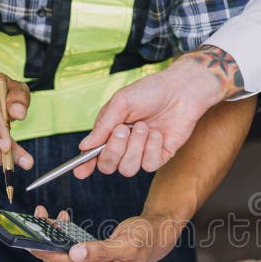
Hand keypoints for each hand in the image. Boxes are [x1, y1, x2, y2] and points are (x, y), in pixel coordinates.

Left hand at [29, 206, 182, 261]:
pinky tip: (60, 222)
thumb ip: (101, 250)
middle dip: (47, 241)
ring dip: (53, 237)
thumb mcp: (126, 243)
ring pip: (63, 256)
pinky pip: (69, 252)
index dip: (50, 252)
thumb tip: (76, 254)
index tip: (33, 241)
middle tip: (36, 219)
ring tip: (45, 216)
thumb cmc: (145, 239)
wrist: (155, 236)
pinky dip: (62, 237)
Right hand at [74, 45, 244, 178]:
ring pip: (128, 169)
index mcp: (110, 132)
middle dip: (114, 150)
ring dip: (135, 147)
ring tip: (145, 127)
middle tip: (123, 130)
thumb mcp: (121, 103)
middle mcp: (124, 145)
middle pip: (108, 166)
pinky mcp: (160, 156)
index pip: (94, 154)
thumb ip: (103, 126)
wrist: (181, 90)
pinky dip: (152, 148)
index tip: (79, 171)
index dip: (84, 165)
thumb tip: (84, 147)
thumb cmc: (150, 92)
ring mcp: (142, 152)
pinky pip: (148, 165)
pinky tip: (158, 133)